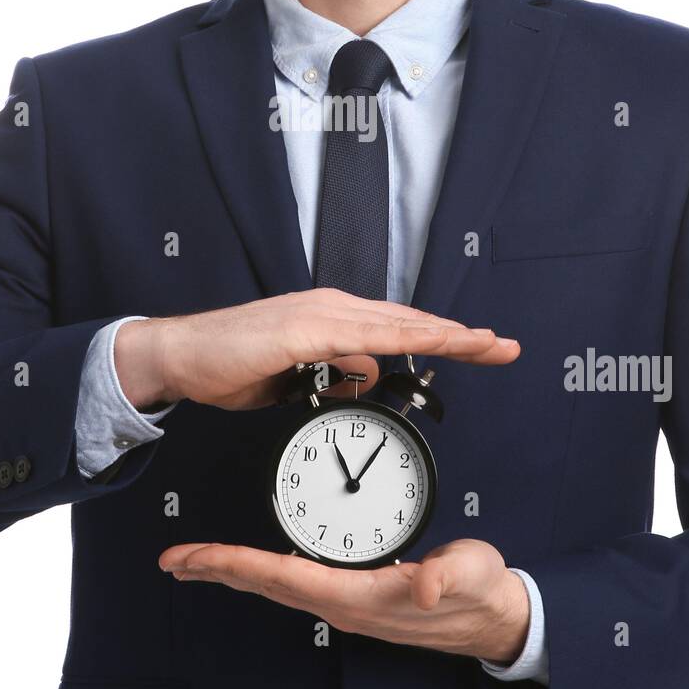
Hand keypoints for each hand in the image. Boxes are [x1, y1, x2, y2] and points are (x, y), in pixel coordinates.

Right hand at [116, 288, 519, 412]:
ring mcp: (320, 313)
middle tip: (506, 346)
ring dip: (446, 334)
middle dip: (461, 335)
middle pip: (409, 321)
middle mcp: (332, 308)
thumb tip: (367, 379)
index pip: (398, 329)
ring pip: (398, 324)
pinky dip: (406, 337)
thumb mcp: (296, 378)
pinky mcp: (304, 327)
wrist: (182, 356)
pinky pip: (366, 335)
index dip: (442, 338)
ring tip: (487, 345)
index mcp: (332, 319)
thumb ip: (334, 375)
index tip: (483, 348)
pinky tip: (435, 342)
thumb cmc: (232, 365)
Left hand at [158, 537, 531, 665]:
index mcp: (360, 596)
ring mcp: (346, 604)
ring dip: (234, 572)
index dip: (236, 564)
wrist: (494, 616)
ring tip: (199, 560)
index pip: (283, 577)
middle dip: (217, 571)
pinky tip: (253, 563)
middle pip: (266, 586)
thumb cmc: (479, 592)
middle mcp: (344, 605)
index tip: (197, 556)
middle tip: (175, 559)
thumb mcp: (470, 573)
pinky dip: (262, 571)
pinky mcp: (353, 596)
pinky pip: (293, 583)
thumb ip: (448, 576)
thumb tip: (426, 587)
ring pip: (274, 587)